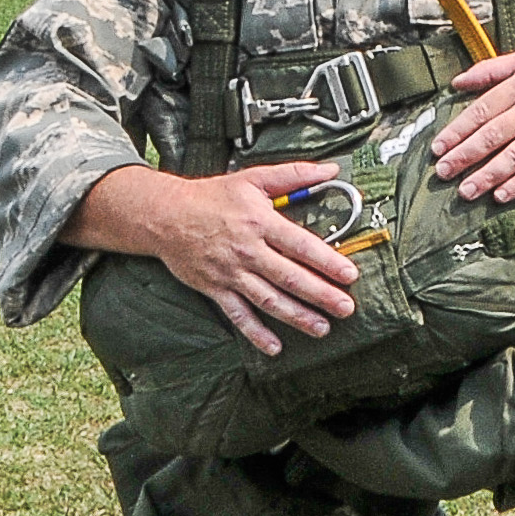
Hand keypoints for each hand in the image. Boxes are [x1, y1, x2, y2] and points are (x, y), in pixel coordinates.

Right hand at [73, 161, 358, 357]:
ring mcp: (230, 272)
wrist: (165, 215)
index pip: (301, 245)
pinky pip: (238, 315)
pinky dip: (255, 333)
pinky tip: (274, 347)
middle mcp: (247, 250)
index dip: (327, 262)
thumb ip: (294, 174)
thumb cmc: (212, 196)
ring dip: (296, 316)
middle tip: (346, 308)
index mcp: (260, 222)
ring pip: (268, 299)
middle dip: (321, 295)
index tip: (349, 275)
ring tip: (322, 327)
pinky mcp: (215, 288)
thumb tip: (331, 168)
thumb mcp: (253, 178)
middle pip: (290, 277)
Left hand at [434, 51, 514, 203]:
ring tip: (466, 190)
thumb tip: (457, 81)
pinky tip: (501, 194)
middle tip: (443, 172)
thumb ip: (490, 69)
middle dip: (465, 156)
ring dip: (487, 175)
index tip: (439, 147)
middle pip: (493, 135)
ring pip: (514, 155)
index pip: (482, 109)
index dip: (457, 131)